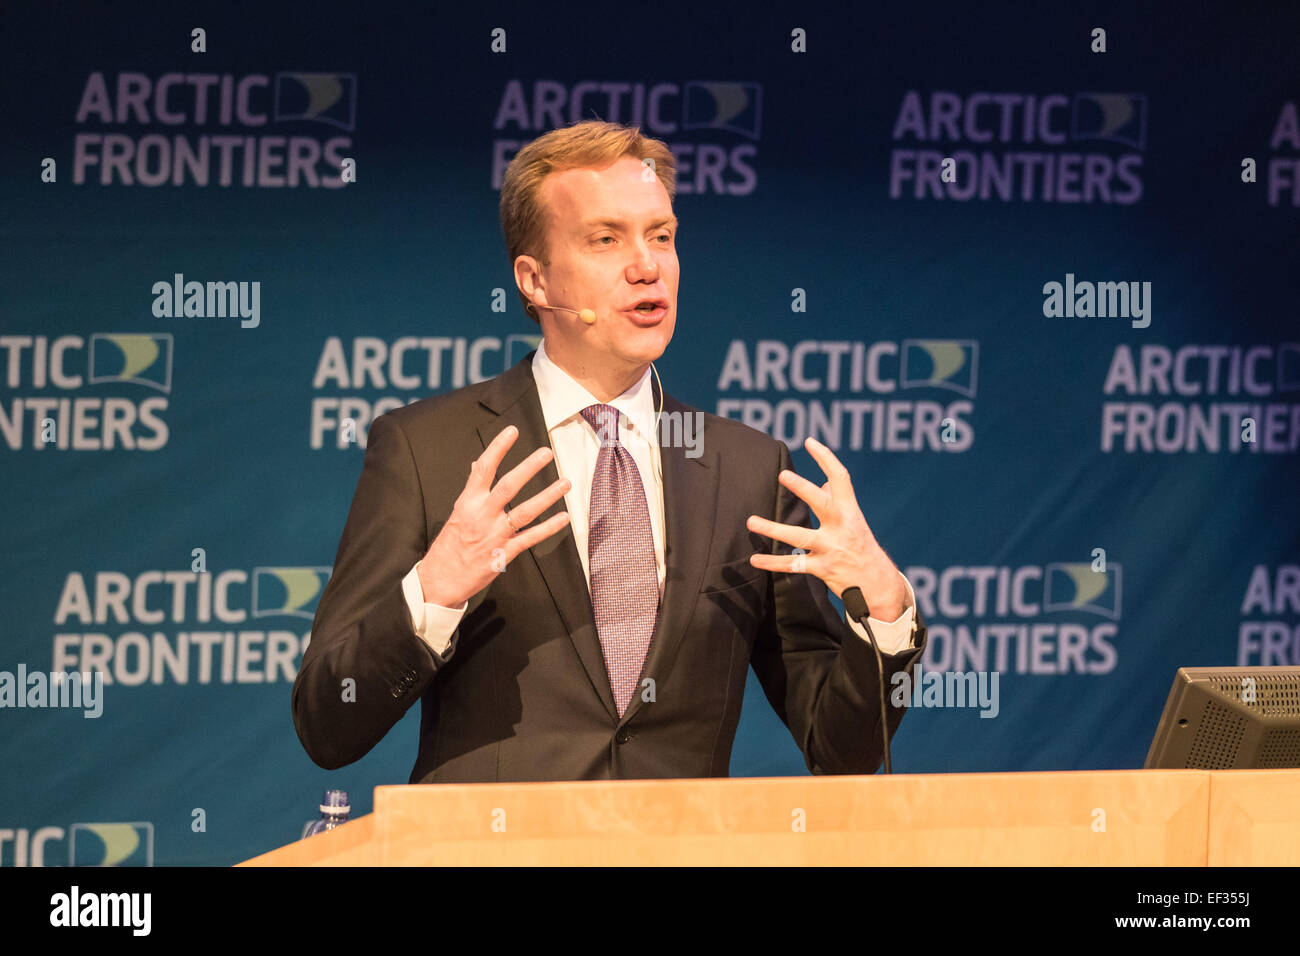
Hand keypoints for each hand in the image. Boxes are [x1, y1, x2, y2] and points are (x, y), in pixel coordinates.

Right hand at [417, 424, 570, 607]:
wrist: (439, 580)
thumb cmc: (449, 545)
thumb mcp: (457, 513)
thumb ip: (472, 490)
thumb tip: (475, 466)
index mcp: (467, 502)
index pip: (482, 469)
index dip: (498, 448)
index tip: (512, 431)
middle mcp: (481, 516)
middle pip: (508, 486)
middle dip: (529, 468)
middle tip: (547, 452)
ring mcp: (494, 535)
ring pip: (524, 511)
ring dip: (547, 496)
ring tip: (565, 482)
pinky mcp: (503, 554)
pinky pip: (530, 537)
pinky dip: (549, 527)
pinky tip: (564, 517)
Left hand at [746, 436, 907, 619]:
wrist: (878, 586)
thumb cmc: (863, 548)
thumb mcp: (855, 522)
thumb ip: (838, 501)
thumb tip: (823, 482)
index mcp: (851, 511)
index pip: (841, 479)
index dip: (826, 458)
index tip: (810, 442)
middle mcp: (842, 527)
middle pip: (821, 503)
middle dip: (802, 488)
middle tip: (782, 475)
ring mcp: (832, 548)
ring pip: (799, 536)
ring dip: (773, 529)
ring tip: (751, 522)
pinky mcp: (822, 568)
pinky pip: (792, 565)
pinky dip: (772, 563)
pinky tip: (755, 560)